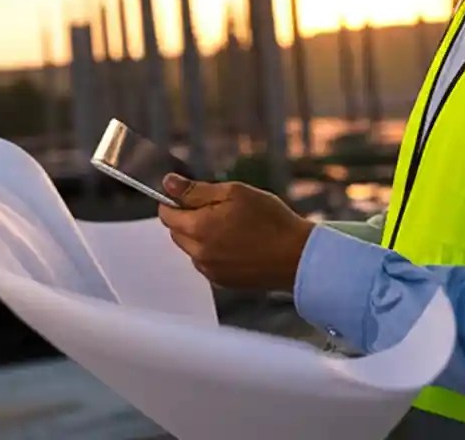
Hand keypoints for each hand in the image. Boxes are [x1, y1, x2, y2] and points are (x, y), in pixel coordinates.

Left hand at [157, 174, 314, 291]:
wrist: (297, 257)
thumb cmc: (271, 221)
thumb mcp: (234, 193)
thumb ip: (196, 190)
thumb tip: (168, 184)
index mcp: (198, 228)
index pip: (166, 214)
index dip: (177, 201)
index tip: (193, 195)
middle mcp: (198, 253)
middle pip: (177, 232)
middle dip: (190, 218)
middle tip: (222, 209)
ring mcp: (209, 270)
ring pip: (192, 248)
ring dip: (202, 236)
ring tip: (234, 227)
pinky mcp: (222, 282)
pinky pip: (207, 262)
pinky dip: (215, 252)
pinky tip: (239, 244)